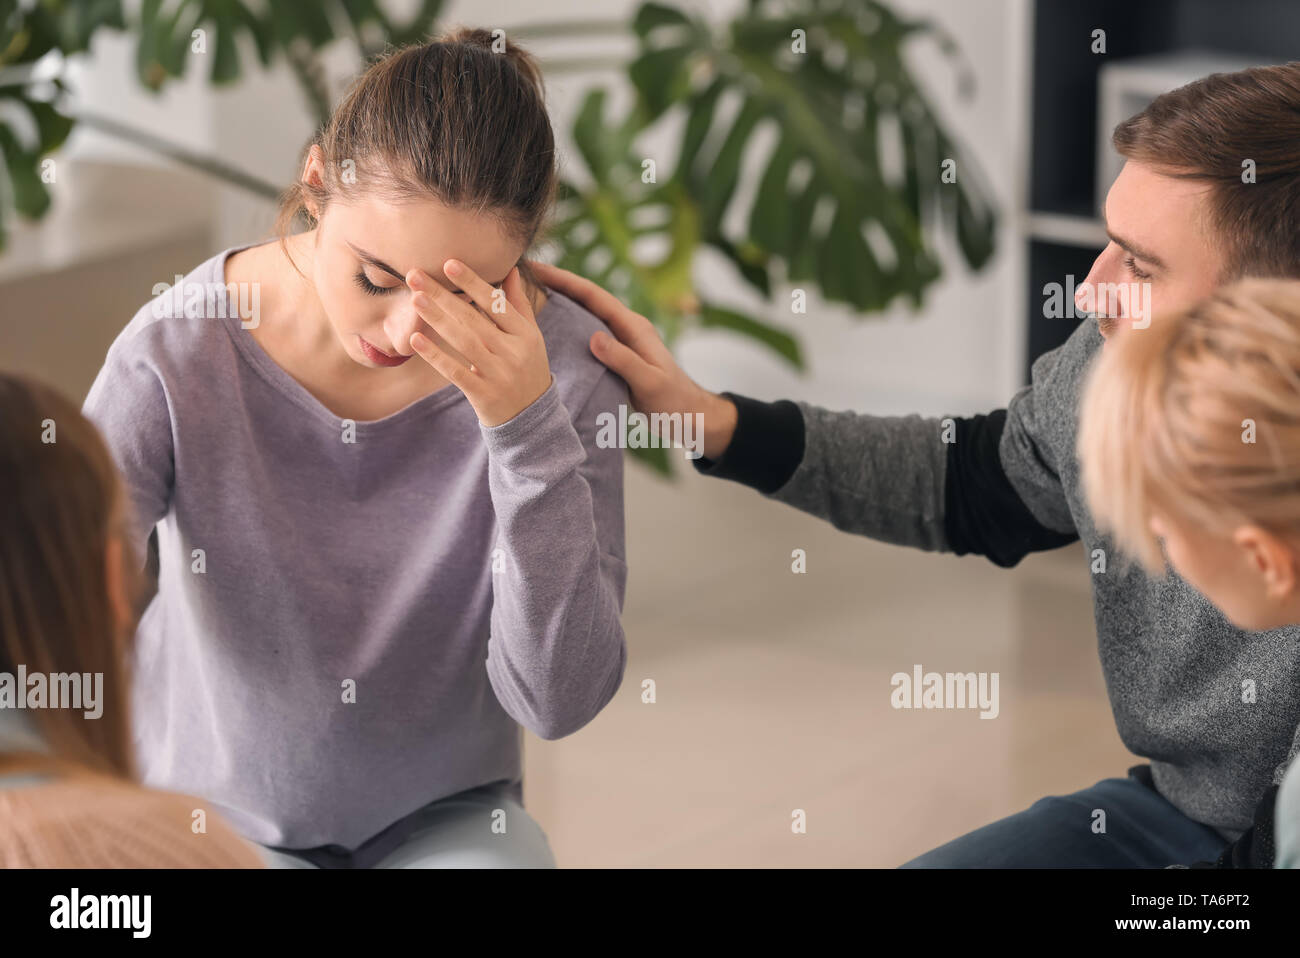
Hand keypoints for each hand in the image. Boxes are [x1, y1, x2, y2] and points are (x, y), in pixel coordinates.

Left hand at [406, 261, 552, 427]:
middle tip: (415, 275)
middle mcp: (513, 352)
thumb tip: (511, 271)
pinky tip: (415, 341)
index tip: (448, 263)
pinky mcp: (484, 394)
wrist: (531, 416)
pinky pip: (456, 372)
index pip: (496, 303)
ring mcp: (499, 374)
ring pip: (464, 342)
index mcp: (525, 334)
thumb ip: (518, 305)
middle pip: (474, 319)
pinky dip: (436, 356)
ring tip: (414, 299)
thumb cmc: (526, 367)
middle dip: (443, 295)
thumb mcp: (530, 337)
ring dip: (437, 319)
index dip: (472, 283)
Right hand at [527, 262, 737, 458]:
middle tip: (522, 278)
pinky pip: (586, 335)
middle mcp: (626, 329)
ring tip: (527, 299)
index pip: (594, 296)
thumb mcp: (649, 382)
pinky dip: (566, 328)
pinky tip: (548, 333)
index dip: (565, 281)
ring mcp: (621, 342)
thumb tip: (593, 336)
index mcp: (634, 328)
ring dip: (559, 304)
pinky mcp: (616, 357)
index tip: (537, 268)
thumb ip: (624, 360)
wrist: (691, 417)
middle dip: (556, 285)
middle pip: (586, 300)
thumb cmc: (674, 401)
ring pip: (584, 316)